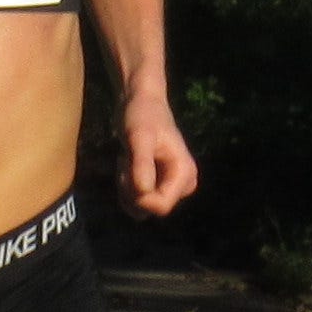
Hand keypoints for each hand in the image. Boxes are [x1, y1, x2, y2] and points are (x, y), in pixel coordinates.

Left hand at [119, 90, 198, 217]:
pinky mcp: (161, 185)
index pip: (161, 207)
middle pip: (151, 209)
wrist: (140, 103)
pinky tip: (127, 164)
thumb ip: (142, 163)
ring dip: (126, 188)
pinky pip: (139, 201)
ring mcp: (172, 186)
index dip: (139, 198)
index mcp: (185, 173)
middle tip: (127, 161)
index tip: (126, 174)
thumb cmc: (141, 115)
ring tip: (127, 160)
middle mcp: (183, 183)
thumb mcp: (139, 137)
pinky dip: (126, 187)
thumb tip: (144, 192)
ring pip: (142, 207)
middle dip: (131, 190)